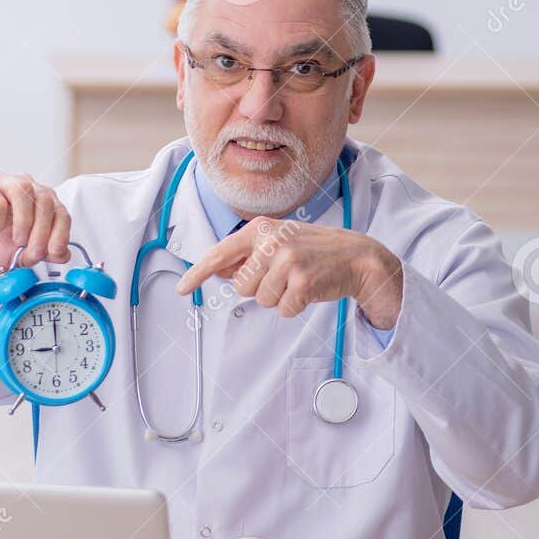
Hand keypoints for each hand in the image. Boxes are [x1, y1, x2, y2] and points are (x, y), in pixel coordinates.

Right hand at [0, 173, 71, 302]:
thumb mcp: (24, 257)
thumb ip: (44, 253)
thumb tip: (63, 254)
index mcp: (38, 202)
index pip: (60, 210)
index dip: (61, 233)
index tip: (54, 254)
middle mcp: (23, 187)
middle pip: (45, 198)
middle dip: (43, 230)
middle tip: (34, 253)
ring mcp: (0, 183)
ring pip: (24, 190)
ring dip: (25, 221)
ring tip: (18, 242)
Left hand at [175, 218, 402, 328]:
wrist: (357, 256)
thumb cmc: (313, 251)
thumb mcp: (277, 243)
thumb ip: (246, 256)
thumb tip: (216, 271)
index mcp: (260, 229)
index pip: (220, 253)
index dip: (198, 273)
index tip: (181, 288)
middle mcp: (271, 241)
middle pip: (241, 286)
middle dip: (260, 288)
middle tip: (284, 275)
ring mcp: (287, 260)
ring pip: (260, 300)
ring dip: (278, 297)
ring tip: (297, 280)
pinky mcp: (303, 281)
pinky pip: (282, 310)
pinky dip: (294, 306)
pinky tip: (308, 290)